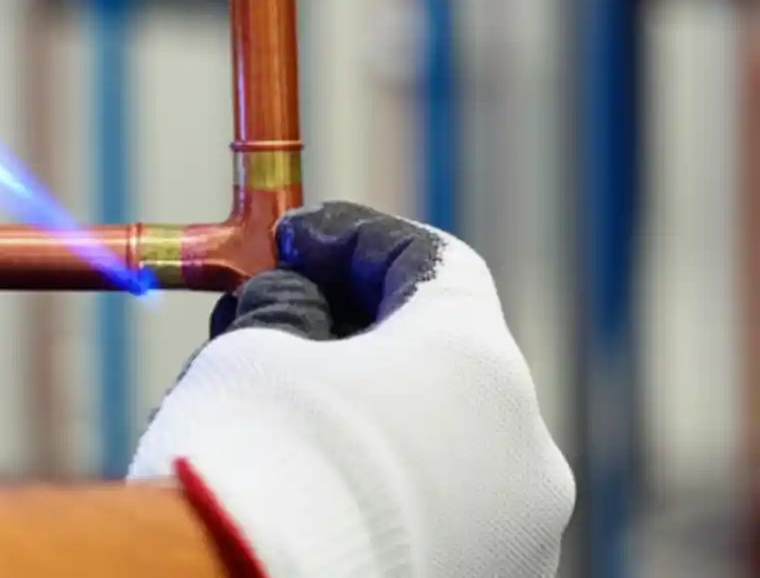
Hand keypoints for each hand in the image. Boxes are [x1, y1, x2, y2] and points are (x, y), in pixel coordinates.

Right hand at [131, 202, 574, 576]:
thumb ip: (286, 306)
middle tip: (282, 314)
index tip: (296, 239)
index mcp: (478, 364)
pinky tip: (313, 482)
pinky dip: (385, 480)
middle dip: (357, 328)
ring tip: (282, 409)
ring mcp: (518, 534)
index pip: (433, 265)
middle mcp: (522, 449)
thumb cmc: (249, 462)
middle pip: (441, 358)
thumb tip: (294, 301)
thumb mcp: (253, 349)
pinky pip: (440, 511)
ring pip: (443, 442)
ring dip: (372, 410)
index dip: (356, 239)